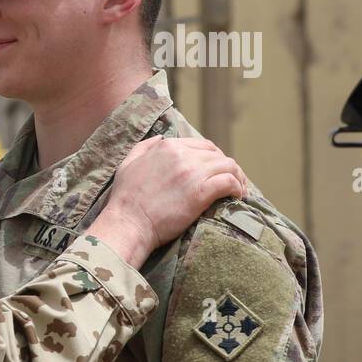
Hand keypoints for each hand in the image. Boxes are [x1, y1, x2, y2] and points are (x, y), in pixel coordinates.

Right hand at [91, 137, 245, 265]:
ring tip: (237, 190)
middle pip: (218, 155)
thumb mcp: (127, 164)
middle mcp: (182, 155)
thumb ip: (144, 147)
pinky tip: (237, 197)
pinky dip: (237, 188)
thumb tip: (160, 138)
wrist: (128, 223)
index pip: (202, 145)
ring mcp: (192, 173)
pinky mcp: (200, 192)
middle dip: (226, 168)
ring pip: (228, 166)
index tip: (216, 171)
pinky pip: (229, 182)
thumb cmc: (125, 198)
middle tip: (231, 183)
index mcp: (167, 147)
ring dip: (236, 177)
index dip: (213, 158)